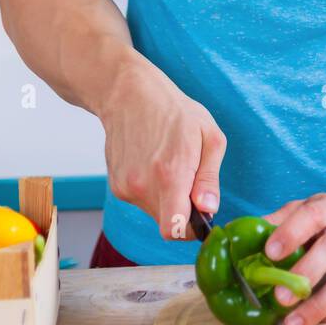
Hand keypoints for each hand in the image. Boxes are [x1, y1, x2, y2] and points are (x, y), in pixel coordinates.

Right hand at [97, 49, 225, 240]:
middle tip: (189, 180)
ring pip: (155, 212)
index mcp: (170, 174)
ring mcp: (125, 187)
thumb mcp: (209, 135)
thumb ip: (210, 178)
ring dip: (166, 199)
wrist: (128, 93)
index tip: (201, 217)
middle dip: (182, 211)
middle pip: (168, 223)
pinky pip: (141, 201)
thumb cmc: (173, 110)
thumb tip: (209, 209)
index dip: (191, 231)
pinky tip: (153, 163)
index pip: (175, 230)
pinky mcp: (116, 186)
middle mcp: (143, 185)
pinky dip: (151, 190)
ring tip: (169, 164)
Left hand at [260, 192, 325, 324]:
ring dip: (319, 304)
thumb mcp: (314, 210)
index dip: (292, 232)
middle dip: (304, 273)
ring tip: (292, 322)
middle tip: (278, 296)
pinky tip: (318, 321)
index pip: (314, 215)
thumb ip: (282, 220)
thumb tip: (240, 233)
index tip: (270, 252)